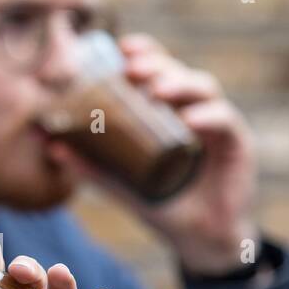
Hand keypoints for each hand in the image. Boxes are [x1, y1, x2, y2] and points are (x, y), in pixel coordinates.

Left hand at [47, 32, 259, 275]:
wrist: (197, 240)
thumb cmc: (163, 203)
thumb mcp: (122, 183)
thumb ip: (91, 165)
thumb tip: (51, 146)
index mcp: (168, 111)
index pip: (157, 70)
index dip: (143, 53)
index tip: (119, 49)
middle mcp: (194, 110)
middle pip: (177, 72)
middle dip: (155, 64)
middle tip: (131, 69)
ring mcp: (217, 124)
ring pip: (203, 89)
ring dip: (179, 84)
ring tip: (157, 91)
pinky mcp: (237, 144)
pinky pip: (225, 121)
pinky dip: (208, 116)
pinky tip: (189, 119)